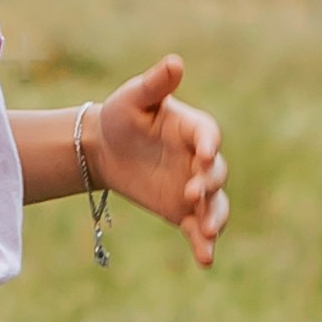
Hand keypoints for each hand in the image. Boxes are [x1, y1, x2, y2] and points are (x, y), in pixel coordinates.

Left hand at [83, 51, 229, 265]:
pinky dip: (204, 243)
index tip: (203, 155)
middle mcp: (200, 160)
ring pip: (216, 205)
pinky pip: (198, 229)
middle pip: (216, 174)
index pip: (209, 136)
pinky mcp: (183, 211)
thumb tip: (175, 62)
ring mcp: (195, 188)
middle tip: (191, 193)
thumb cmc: (122, 116)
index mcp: (193, 129)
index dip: (208, 145)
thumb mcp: (133, 98)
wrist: (105, 149)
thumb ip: (155, 84)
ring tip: (208, 231)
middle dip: (208, 184)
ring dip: (214, 218)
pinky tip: (205, 259)